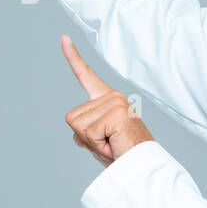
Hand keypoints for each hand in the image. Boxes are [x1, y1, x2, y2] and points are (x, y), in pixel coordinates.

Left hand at [61, 34, 153, 167]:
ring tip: (112, 145)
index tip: (64, 39)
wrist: (142, 168)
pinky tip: (113, 146)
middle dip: (85, 137)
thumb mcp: (98, 139)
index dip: (73, 58)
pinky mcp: (116, 114)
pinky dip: (98, 146)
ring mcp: (115, 103)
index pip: (86, 76)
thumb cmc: (122, 155)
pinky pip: (88, 133)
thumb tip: (78, 129)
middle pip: (72, 117)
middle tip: (108, 143)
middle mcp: (112, 97)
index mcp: (108, 99)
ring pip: (78, 126)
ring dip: (92, 143)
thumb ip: (87, 128)